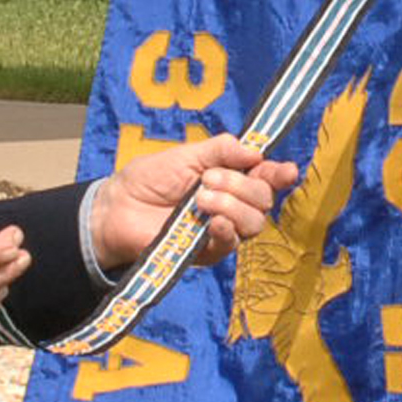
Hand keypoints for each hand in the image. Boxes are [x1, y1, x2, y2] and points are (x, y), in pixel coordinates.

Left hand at [89, 134, 298, 270]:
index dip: (279, 173)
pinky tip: (212, 221)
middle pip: (264, 199)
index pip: (266, 177)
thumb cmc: (149, 179)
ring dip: (232, 205)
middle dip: (242, 185)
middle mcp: (232, 205)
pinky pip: (232, 243)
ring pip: (254, 222)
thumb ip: (221, 150)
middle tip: (207, 179)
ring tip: (200, 198)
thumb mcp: (186, 155)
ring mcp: (221, 230)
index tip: (284, 170)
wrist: (117, 207)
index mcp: (230, 178)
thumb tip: (256, 150)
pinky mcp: (207, 252)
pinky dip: (227, 228)